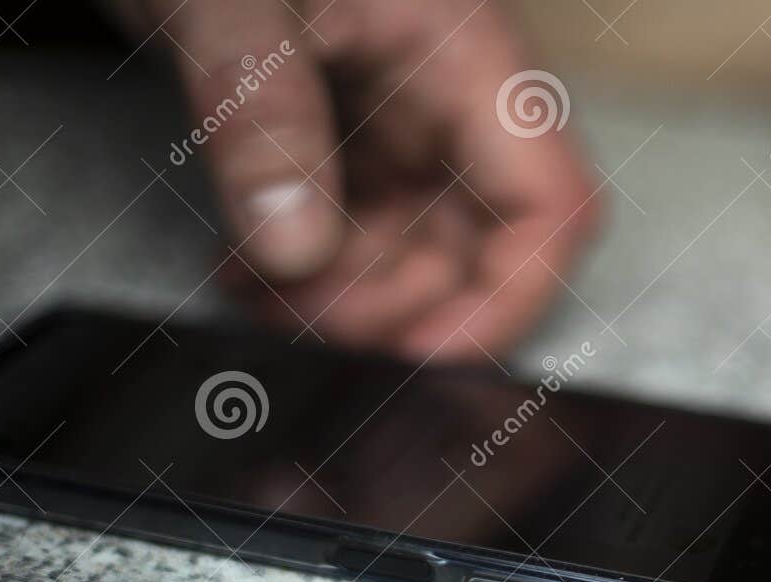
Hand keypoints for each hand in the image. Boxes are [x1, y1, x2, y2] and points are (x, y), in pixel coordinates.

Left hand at [116, 0, 601, 357]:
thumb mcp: (223, 3)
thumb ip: (262, 118)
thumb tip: (295, 248)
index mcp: (467, 54)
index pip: (547, 205)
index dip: (505, 299)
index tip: (421, 356)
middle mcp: (450, 97)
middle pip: (476, 249)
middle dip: (392, 306)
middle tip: (295, 313)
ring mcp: (401, 122)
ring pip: (412, 254)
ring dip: (342, 298)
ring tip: (254, 290)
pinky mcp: (349, 137)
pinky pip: (356, 231)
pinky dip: (309, 269)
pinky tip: (249, 269)